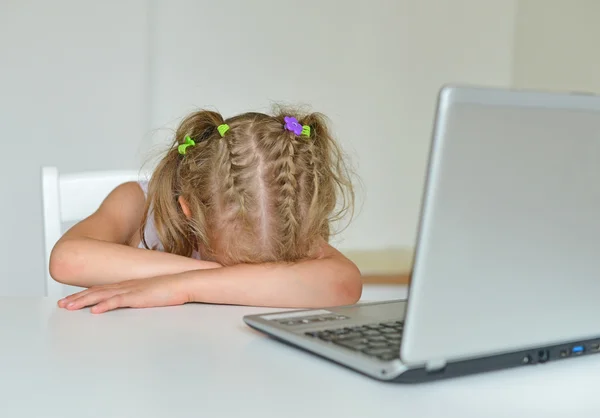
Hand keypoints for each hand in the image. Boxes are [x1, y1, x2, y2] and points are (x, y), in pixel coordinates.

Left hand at [57, 275, 190, 313]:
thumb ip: (141, 297)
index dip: (86, 294)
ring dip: (84, 301)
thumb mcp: (152, 294)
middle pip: (96, 291)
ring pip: (102, 296)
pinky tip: (94, 310)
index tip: (73, 300)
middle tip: (62, 304)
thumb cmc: (172, 289)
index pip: (102, 290)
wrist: (185, 282)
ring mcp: (131, 290)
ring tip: (69, 307)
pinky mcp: (139, 297)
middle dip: (77, 298)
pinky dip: (104, 305)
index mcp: (129, 285)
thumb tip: (134, 303)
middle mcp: (126, 286)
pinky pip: (118, 302)